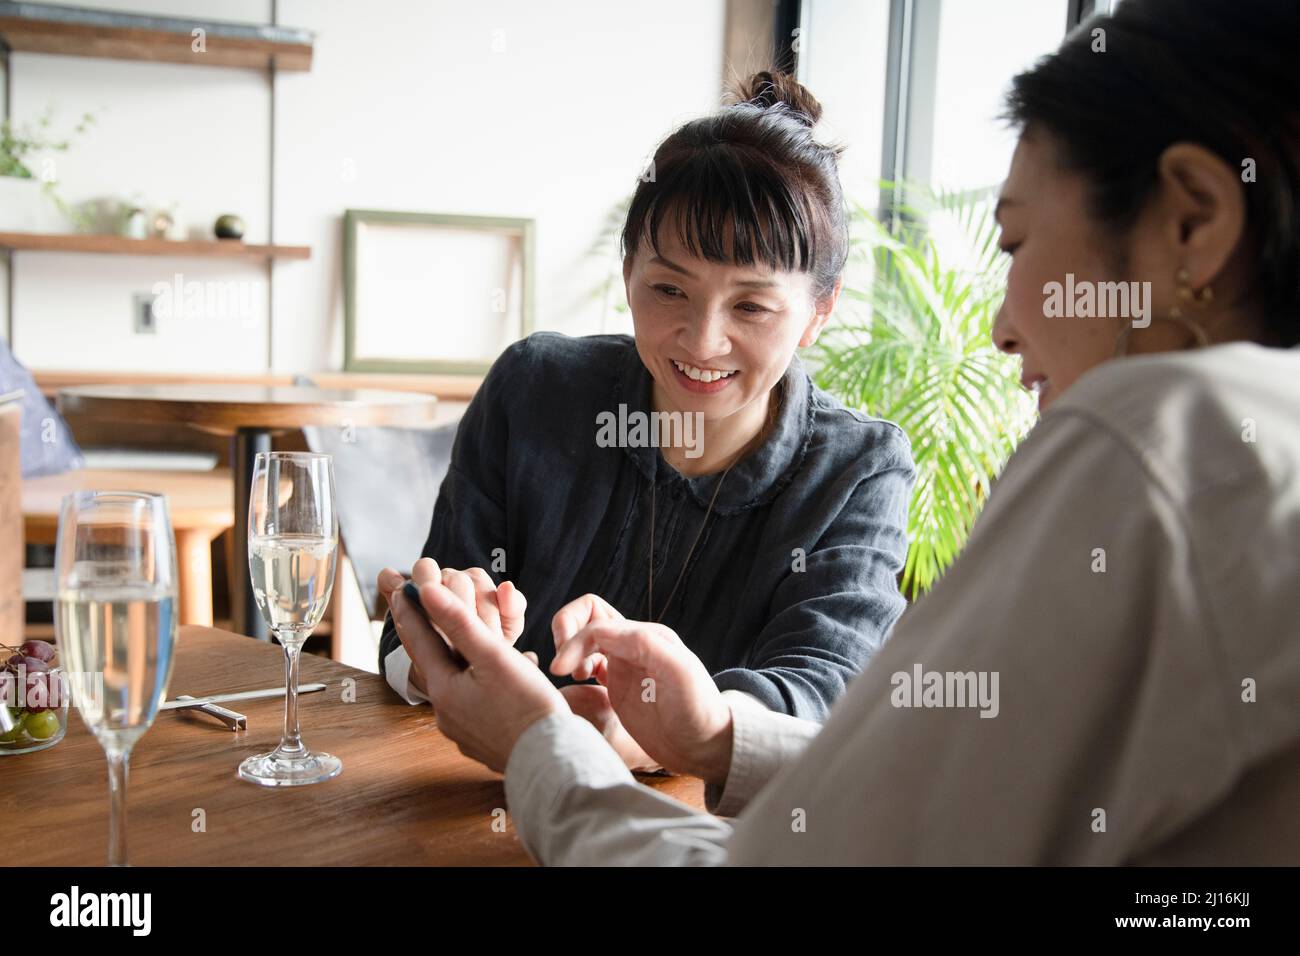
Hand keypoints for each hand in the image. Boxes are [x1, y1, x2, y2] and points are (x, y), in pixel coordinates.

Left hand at [386, 559, 559, 771]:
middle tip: (422, 611)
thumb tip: (426, 591)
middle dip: (430, 636)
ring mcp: (463, 731)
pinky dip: (475, 685)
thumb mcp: (494, 656)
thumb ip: (459, 621)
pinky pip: (472, 705)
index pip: (418, 642)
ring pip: (454, 686)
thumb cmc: (528, 707)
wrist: (552, 763)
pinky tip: (490, 680)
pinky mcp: (482, 741)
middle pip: (433, 665)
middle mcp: (446, 714)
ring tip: (461, 644)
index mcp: (443, 690)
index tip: (400, 590)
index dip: (411, 612)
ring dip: (456, 662)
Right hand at [550, 594, 732, 782]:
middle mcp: (633, 646)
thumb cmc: (698, 711)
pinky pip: (587, 665)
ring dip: (569, 649)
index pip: (597, 622)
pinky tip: (577, 684)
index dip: (575, 642)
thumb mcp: (679, 672)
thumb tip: (600, 632)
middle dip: (566, 634)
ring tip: (570, 675)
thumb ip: (644, 644)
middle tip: (561, 667)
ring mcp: (624, 666)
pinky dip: (574, 667)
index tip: (562, 671)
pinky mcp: (617, 687)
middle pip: (587, 618)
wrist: (706, 747)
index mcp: (647, 636)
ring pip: (585, 639)